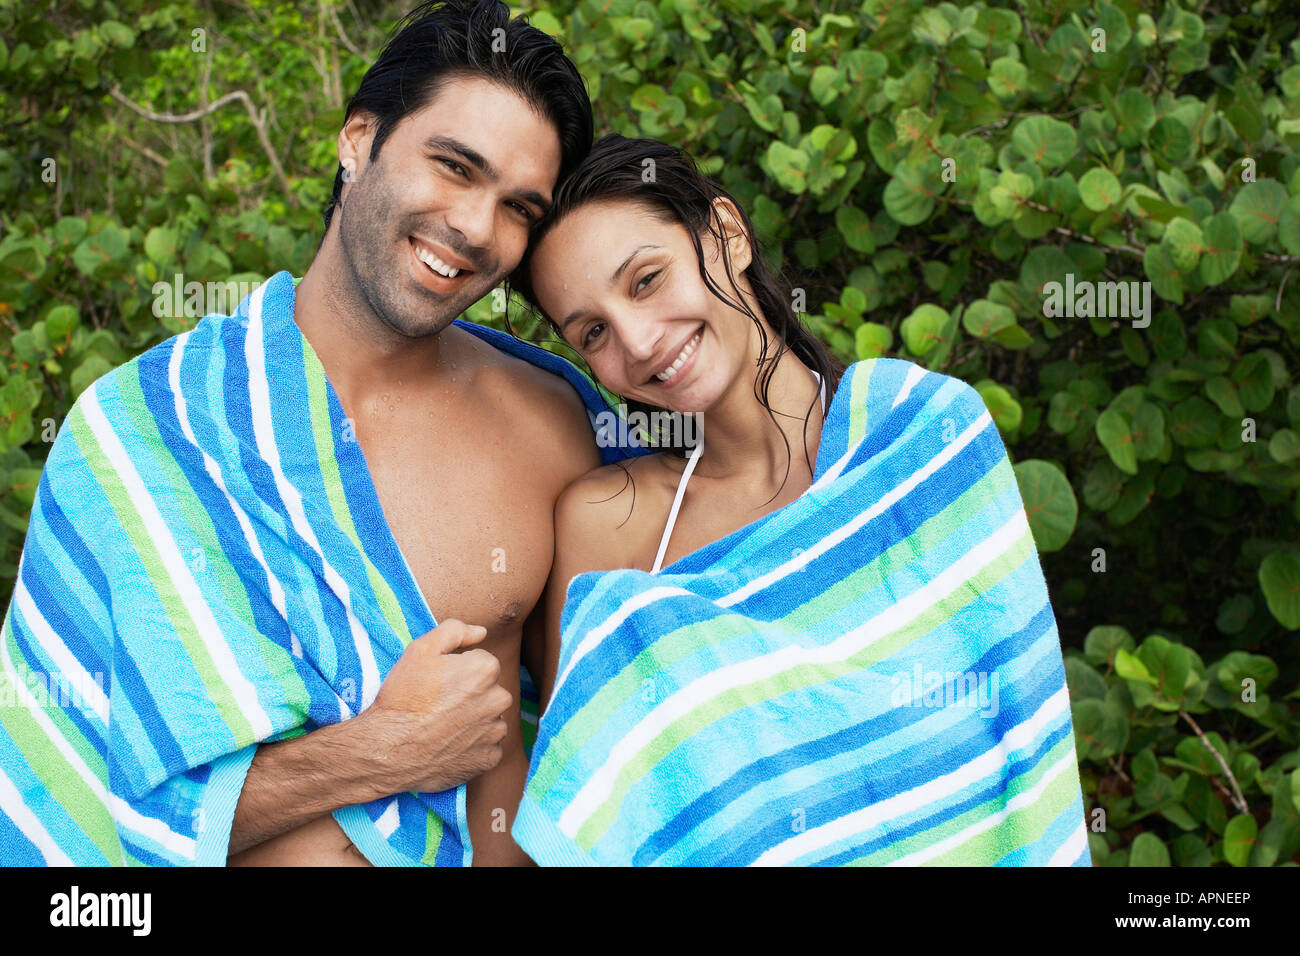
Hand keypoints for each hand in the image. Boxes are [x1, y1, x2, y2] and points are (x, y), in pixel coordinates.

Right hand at [358, 619, 511, 794]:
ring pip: (490, 718)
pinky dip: (473, 746)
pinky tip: (450, 745)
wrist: (388, 749)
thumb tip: (481, 632)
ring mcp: (495, 731)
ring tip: (443, 726)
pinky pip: (487, 746)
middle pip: (489, 690)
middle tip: (440, 706)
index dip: (458, 671)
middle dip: (470, 695)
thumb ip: (455, 631)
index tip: (438, 683)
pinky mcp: (490, 758)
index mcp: (486, 669)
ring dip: (474, 720)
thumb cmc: (403, 698)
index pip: (481, 663)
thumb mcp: (420, 650)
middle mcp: (499, 699)